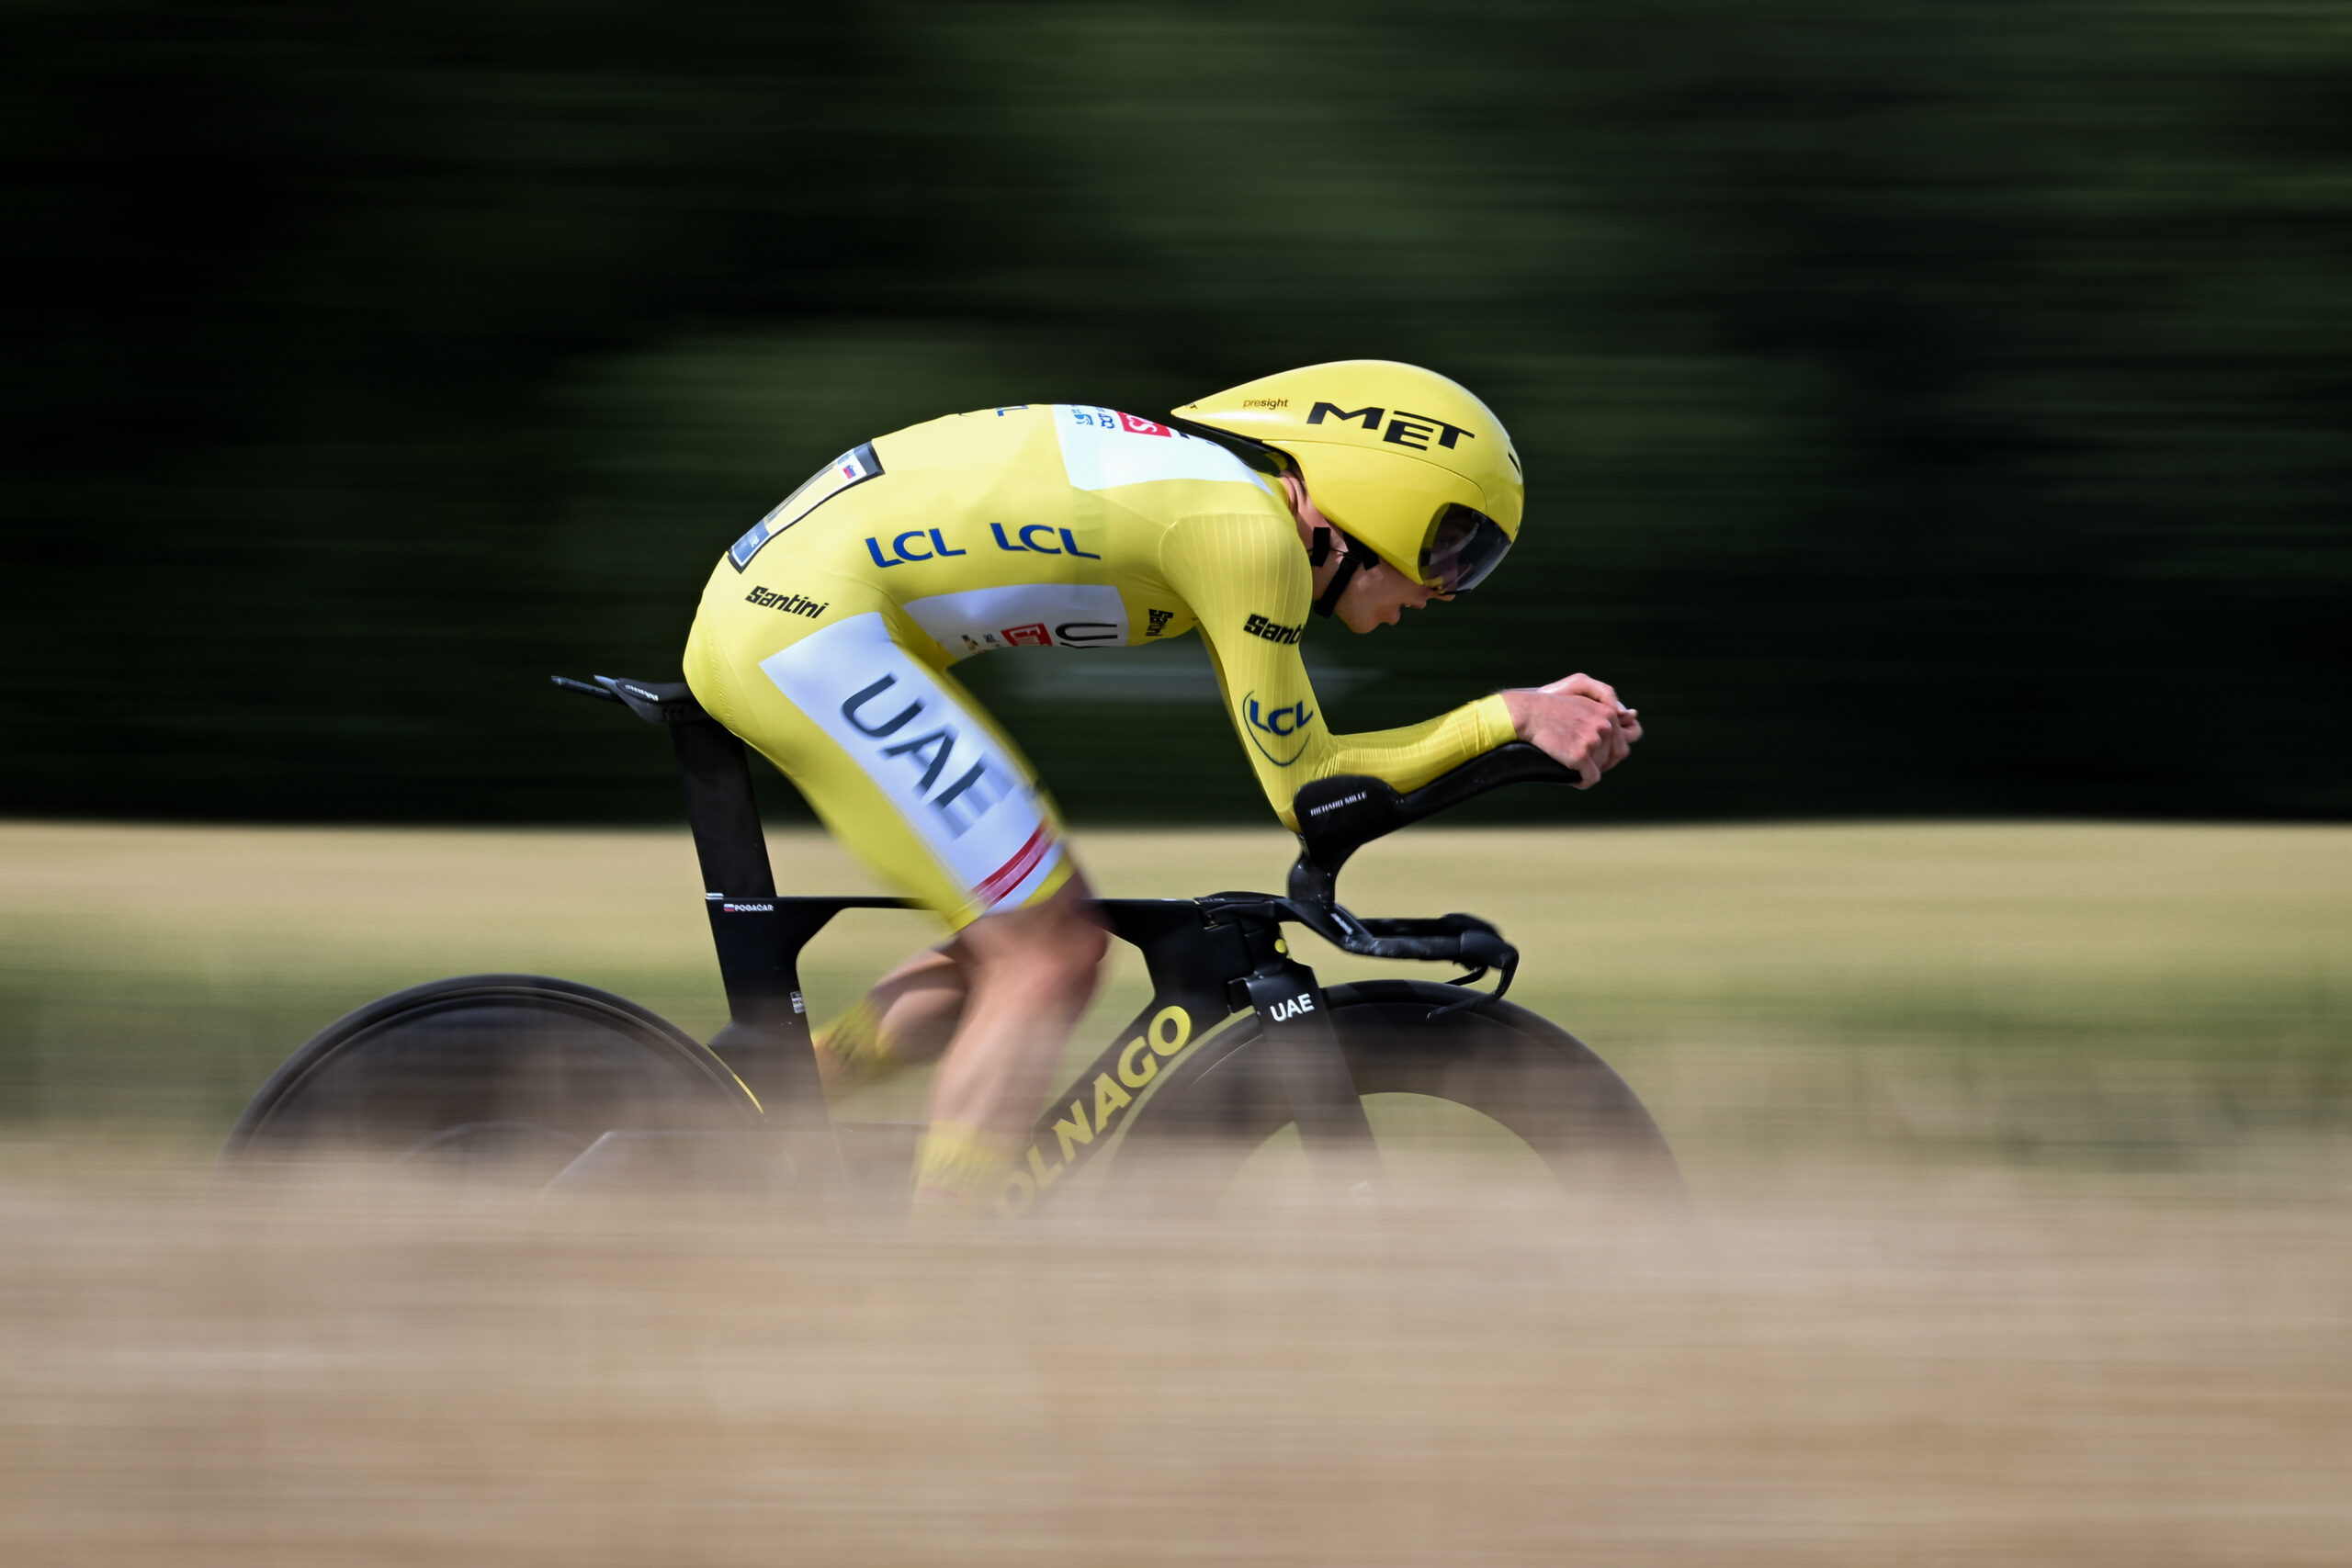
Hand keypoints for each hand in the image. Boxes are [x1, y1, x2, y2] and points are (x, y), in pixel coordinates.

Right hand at [1500, 673, 1641, 787]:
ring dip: (1589, 770)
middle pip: (1615, 756)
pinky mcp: (1579, 755)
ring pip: (1602, 767)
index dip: (1611, 752)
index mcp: (1609, 713)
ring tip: (1573, 767)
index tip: (1597, 755)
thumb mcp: (1584, 703)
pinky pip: (1591, 778)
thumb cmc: (1553, 708)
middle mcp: (1605, 726)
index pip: (1623, 741)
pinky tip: (1574, 780)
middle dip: (1603, 763)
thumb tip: (1631, 719)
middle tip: (1586, 765)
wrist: (1529, 714)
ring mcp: (1593, 741)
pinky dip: (1583, 782)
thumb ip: (1606, 714)